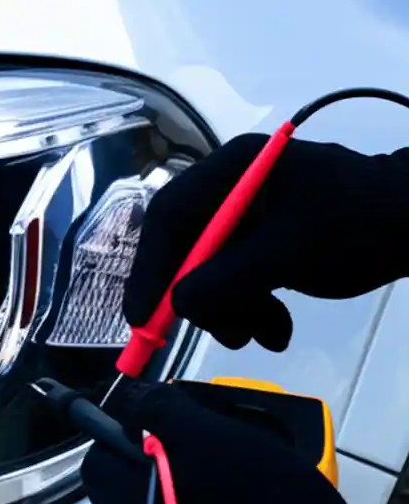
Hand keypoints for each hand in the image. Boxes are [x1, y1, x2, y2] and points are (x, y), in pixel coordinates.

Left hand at [80, 380, 381, 503]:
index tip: (160, 423)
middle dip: (154, 464)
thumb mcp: (212, 438)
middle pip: (127, 494)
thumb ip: (161, 413)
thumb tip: (136, 403)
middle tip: (201, 449)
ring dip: (183, 495)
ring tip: (228, 483)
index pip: (99, 462)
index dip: (125, 433)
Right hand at [123, 134, 408, 350]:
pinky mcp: (262, 244)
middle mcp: (231, 189)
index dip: (150, 268)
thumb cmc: (361, 226)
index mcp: (233, 170)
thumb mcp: (290, 252)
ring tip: (266, 333)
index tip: (143, 316)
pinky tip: (277, 329)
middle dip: (201, 299)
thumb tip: (176, 304)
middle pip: (185, 250)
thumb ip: (227, 278)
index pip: (169, 217)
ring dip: (231, 312)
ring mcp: (247, 218)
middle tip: (223, 334)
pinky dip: (251, 311)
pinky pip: (236, 283)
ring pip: (209, 274)